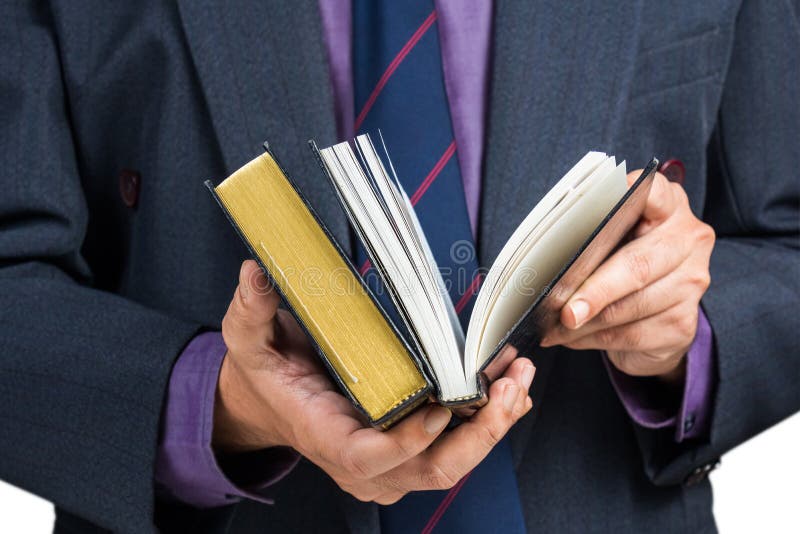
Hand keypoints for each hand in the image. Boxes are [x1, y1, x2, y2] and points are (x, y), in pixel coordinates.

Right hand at [213, 260, 535, 503]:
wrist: (273, 405)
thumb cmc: (268, 377)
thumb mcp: (249, 343)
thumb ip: (252, 311)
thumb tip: (254, 272)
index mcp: (325, 436)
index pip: (368, 457)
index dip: (405, 441)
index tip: (437, 410)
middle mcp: (363, 463)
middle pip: (431, 470)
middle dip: (478, 435)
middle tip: (505, 387)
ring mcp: (390, 464)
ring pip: (454, 462)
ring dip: (493, 424)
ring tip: (516, 377)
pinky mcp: (409, 451)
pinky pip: (456, 447)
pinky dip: (487, 419)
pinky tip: (506, 384)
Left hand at [541, 171, 714, 381]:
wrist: (656, 313)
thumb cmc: (623, 262)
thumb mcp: (611, 238)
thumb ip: (592, 236)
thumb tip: (549, 261)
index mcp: (669, 206)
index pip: (652, 192)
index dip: (623, 198)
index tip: (593, 213)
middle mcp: (688, 240)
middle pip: (637, 265)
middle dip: (594, 290)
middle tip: (563, 310)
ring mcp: (691, 283)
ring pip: (631, 306)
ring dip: (587, 322)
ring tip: (556, 327)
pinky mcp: (683, 323)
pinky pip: (632, 334)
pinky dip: (595, 339)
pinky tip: (574, 337)